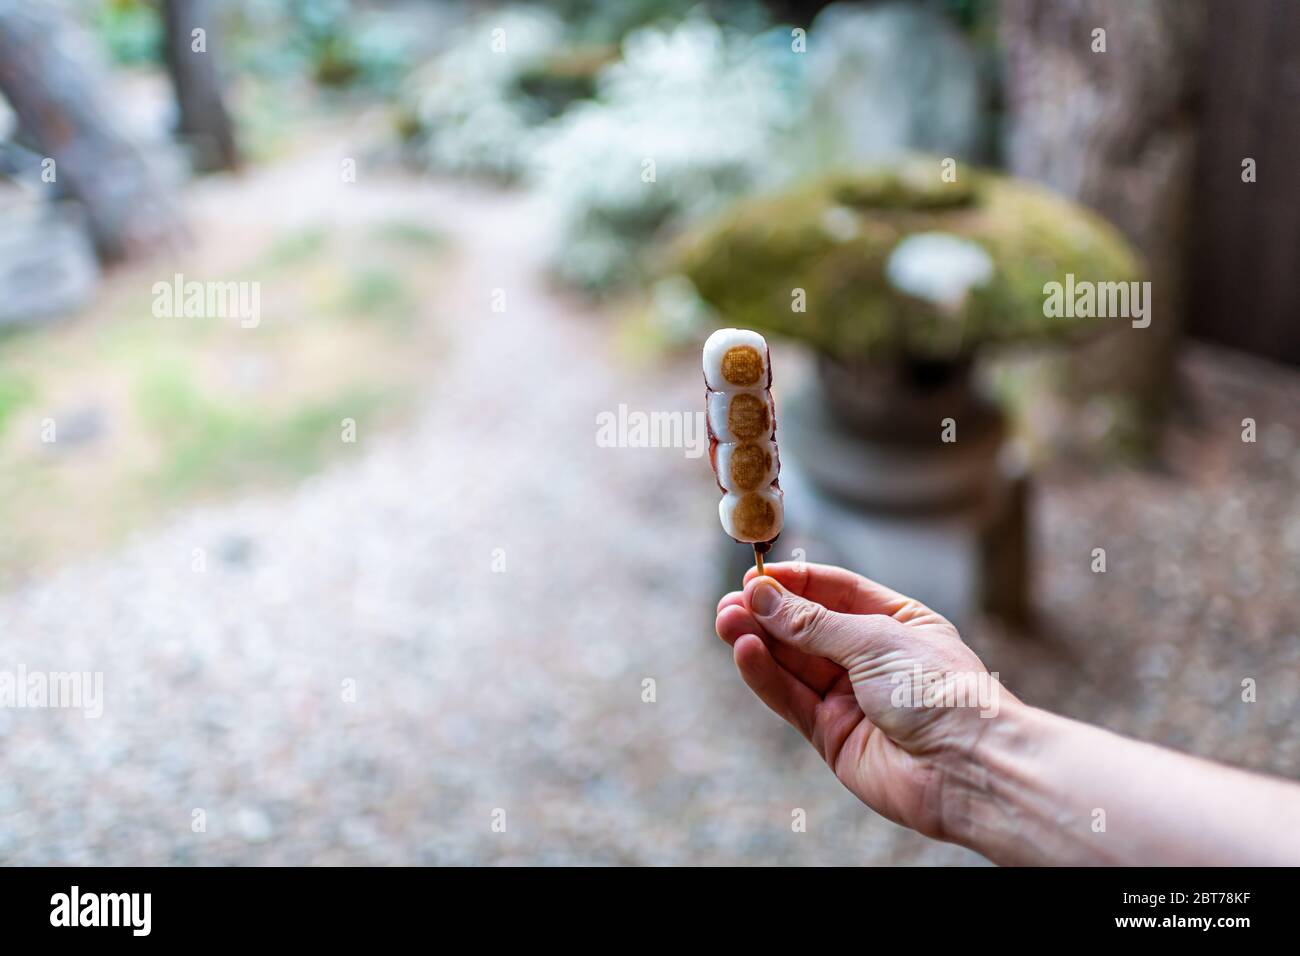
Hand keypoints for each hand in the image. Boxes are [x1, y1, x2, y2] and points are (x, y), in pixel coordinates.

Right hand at [715, 562, 1013, 841]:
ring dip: (758, 641)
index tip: (756, 576)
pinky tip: (745, 652)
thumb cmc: (941, 692)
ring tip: (726, 621)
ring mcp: (851, 698)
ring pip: (793, 664)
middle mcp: (872, 659)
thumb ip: (812, 623)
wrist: (968, 768)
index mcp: (897, 623)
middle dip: (767, 614)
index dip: (794, 583)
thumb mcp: (874, 640)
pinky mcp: (833, 735)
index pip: (835, 592)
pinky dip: (765, 676)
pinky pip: (791, 699)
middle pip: (807, 628)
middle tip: (729, 602)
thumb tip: (763, 595)